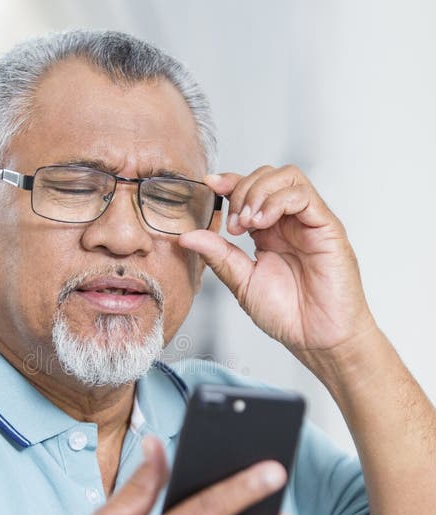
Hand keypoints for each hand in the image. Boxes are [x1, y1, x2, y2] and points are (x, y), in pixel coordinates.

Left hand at [179, 165, 376, 361]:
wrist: (318, 339)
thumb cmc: (288, 315)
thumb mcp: (241, 282)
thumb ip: (218, 255)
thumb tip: (187, 236)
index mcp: (269, 232)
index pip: (251, 189)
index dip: (230, 181)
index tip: (209, 184)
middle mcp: (290, 222)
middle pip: (267, 175)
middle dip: (242, 190)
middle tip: (232, 225)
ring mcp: (310, 222)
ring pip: (287, 177)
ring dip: (259, 192)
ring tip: (246, 224)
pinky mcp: (327, 227)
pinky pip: (304, 196)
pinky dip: (277, 201)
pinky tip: (262, 224)